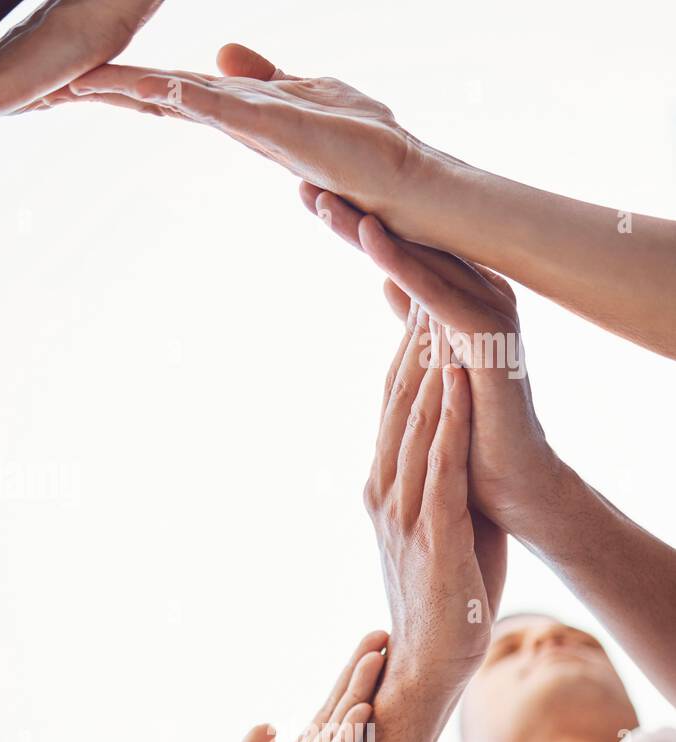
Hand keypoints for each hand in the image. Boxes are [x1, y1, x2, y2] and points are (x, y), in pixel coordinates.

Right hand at [68, 43, 425, 220]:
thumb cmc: (363, 146)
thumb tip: (218, 54)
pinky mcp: (279, 130)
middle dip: (109, 91)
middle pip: (160, 100)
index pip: (171, 92)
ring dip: (131, 93)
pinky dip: (189, 97)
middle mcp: (238, 123)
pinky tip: (160, 86)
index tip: (79, 76)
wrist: (406, 182)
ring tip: (83, 84)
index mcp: (239, 111)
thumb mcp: (304, 93)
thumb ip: (260, 76)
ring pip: (180, 103)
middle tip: (54, 87)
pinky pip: (225, 110)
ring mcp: (254, 128)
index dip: (126, 83)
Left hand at [303, 187, 562, 538]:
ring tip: (324, 198)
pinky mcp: (487, 342)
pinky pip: (439, 293)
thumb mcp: (429, 364)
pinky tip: (371, 236)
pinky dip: (404, 263)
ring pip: (419, 259)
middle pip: (407, 245)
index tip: (308, 195)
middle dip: (353, 213)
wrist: (509, 489)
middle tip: (304, 180)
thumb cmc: (470, 433)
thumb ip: (417, 319)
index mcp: (458, 302)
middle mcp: (477, 298)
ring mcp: (486, 316)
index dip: (353, 225)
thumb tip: (391, 281)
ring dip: (366, 228)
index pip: (399, 253)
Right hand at [364, 293, 503, 694]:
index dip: (404, 347)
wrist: (430, 658)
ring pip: (411, 421)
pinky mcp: (432, 532)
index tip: (419, 295)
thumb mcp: (428, 520)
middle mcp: (383, 489)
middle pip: (396, 400)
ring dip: (424, 361)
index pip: (392, 403)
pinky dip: (445, 418)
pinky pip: (438, 465)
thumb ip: (430, 474)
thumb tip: (444, 434)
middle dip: (408, 337)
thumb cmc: (440, 589)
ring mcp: (403, 510)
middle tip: (413, 276)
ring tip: (435, 306)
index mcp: (382, 483)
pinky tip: (455, 378)